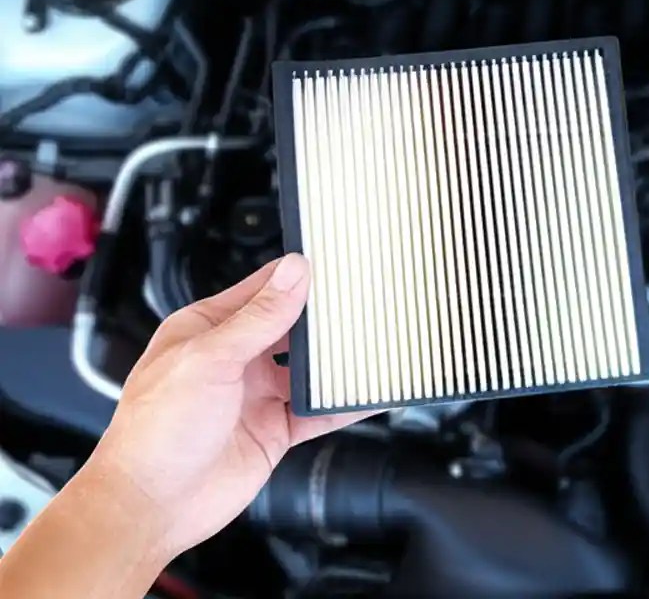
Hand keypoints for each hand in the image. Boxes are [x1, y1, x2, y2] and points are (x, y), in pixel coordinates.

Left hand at [83, 254, 373, 560]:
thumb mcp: (210, 359)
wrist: (152, 505)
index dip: (297, 276)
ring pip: (308, 370)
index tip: (336, 264)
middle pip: (291, 328)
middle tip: (366, 302)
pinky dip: (343, 404)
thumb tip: (294, 271)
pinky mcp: (274, 431)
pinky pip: (317, 412)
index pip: (261, 290)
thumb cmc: (156, 430)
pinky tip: (368, 394)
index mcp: (206, 330)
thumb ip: (259, 317)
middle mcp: (233, 359)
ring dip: (336, 362)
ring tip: (375, 344)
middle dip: (324, 319)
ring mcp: (255, 396)